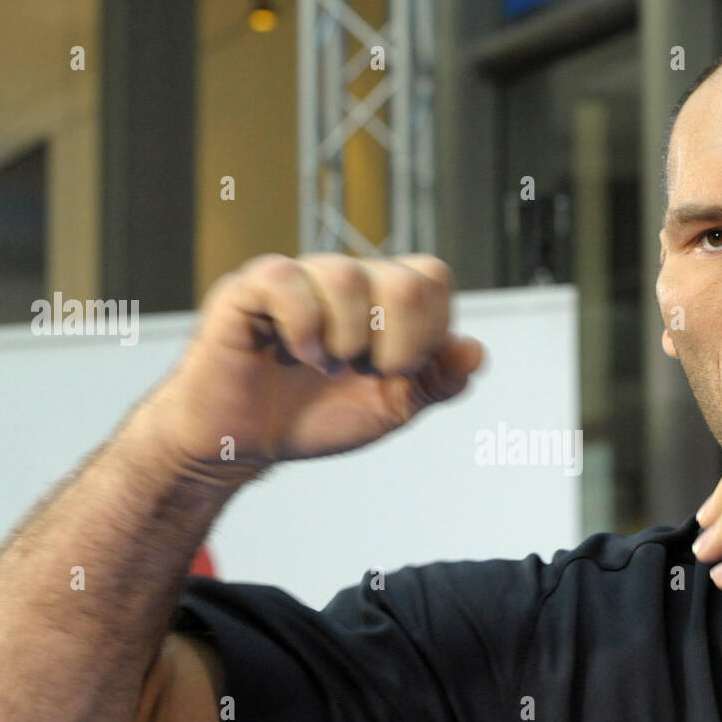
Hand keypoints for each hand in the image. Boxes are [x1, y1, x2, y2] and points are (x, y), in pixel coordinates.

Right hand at [148, 253, 483, 479]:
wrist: (246, 444)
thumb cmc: (311, 416)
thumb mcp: (389, 407)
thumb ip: (436, 381)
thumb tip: (476, 353)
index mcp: (382, 298)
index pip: (433, 278)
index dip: (430, 330)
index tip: (398, 370)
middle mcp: (345, 279)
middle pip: (407, 278)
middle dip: (398, 342)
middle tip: (363, 370)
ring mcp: (299, 279)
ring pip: (349, 277)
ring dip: (346, 340)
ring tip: (325, 366)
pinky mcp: (250, 290)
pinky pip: (288, 281)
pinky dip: (303, 328)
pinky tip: (296, 354)